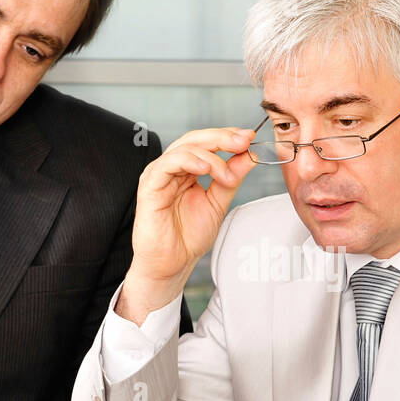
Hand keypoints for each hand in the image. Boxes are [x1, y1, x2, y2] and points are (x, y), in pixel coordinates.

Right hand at [116, 128, 256, 324]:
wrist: (172, 264)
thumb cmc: (188, 237)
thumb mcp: (218, 202)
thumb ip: (231, 178)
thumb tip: (249, 156)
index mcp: (187, 170)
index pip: (207, 143)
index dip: (228, 137)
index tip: (249, 138)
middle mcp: (172, 168)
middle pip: (195, 139)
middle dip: (222, 137)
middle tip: (243, 141)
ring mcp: (159, 175)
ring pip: (184, 148)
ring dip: (210, 155)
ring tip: (226, 173)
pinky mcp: (150, 185)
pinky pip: (167, 164)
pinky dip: (189, 161)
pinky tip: (205, 169)